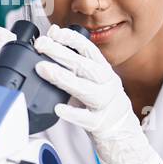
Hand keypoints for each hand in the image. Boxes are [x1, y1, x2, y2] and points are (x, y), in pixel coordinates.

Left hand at [33, 24, 159, 163]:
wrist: (121, 131)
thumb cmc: (101, 100)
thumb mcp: (92, 77)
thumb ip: (74, 58)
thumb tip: (54, 33)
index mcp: (104, 70)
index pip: (89, 49)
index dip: (72, 39)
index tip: (55, 32)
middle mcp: (107, 84)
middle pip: (84, 66)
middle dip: (60, 53)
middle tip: (41, 45)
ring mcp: (104, 104)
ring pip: (85, 89)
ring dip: (63, 78)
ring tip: (43, 69)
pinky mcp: (99, 123)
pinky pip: (85, 118)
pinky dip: (72, 112)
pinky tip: (58, 107)